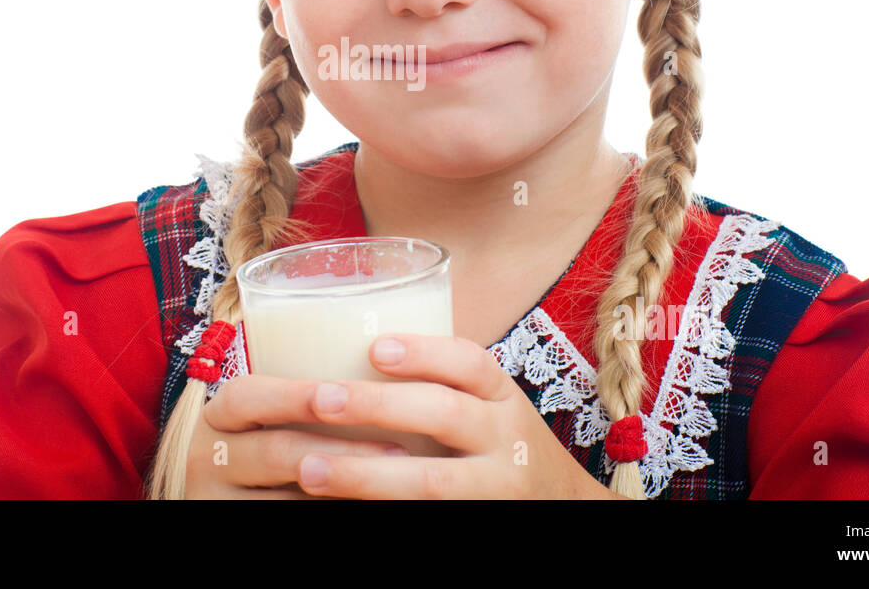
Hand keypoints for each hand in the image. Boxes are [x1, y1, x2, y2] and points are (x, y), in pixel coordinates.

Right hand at [182, 372, 411, 498]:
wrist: (214, 493)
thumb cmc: (255, 440)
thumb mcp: (256, 418)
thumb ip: (301, 400)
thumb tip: (381, 380)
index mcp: (219, 416)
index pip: (248, 397)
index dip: (292, 396)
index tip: (337, 395)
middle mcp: (209, 458)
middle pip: (276, 451)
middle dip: (342, 451)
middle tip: (398, 453)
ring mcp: (219, 499)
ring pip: (286, 500)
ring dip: (343, 491)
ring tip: (391, 485)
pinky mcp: (231, 520)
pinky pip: (283, 518)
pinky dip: (328, 511)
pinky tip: (362, 503)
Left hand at [294, 333, 626, 498]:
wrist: (559, 506)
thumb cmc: (498, 446)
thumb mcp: (489, 407)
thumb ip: (439, 383)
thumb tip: (343, 346)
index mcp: (503, 399)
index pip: (471, 363)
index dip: (424, 352)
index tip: (375, 347)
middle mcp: (505, 442)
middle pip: (445, 415)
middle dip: (378, 406)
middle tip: (319, 399)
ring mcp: (494, 491)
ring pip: (432, 484)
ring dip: (364, 476)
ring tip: (308, 471)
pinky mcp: (477, 523)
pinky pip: (426, 516)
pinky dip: (379, 510)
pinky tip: (334, 507)